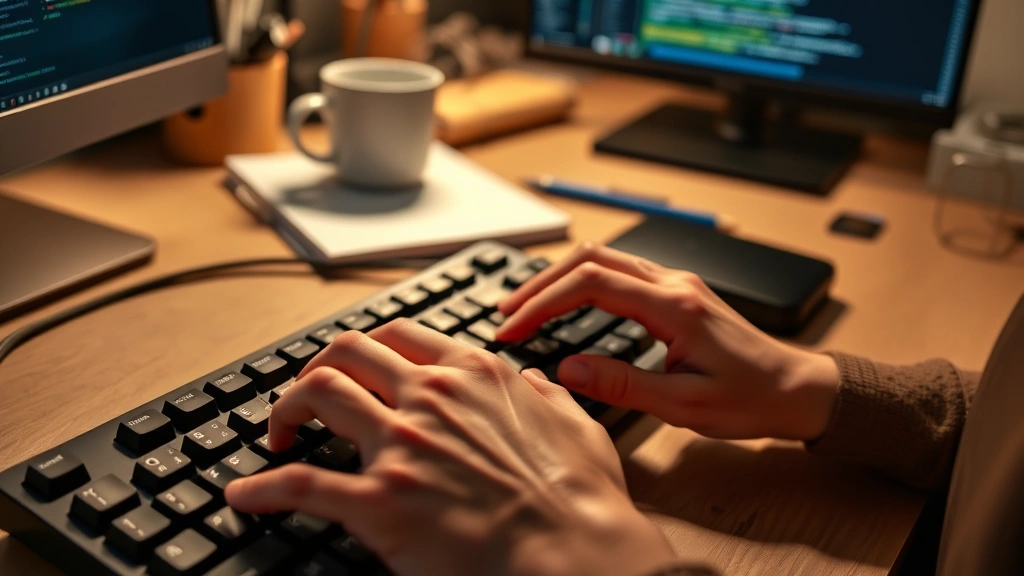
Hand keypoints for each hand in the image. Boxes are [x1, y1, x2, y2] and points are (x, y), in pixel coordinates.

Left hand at [225, 319, 675, 575]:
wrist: (574, 554)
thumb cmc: (579, 499)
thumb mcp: (574, 427)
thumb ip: (548, 395)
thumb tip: (536, 381)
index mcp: (473, 375)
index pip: (400, 335)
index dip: (367, 348)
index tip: (355, 366)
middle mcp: (430, 397)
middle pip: (346, 352)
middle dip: (316, 368)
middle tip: (306, 393)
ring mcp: (402, 445)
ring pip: (318, 394)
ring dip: (284, 409)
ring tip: (275, 432)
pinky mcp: (381, 501)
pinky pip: (302, 483)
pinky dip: (264, 489)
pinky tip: (244, 497)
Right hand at [497, 242, 839, 440]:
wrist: (796, 388)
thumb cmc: (750, 398)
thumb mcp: (683, 405)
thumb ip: (621, 385)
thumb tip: (567, 369)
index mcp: (673, 306)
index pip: (590, 284)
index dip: (542, 303)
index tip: (513, 328)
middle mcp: (673, 284)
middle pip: (589, 259)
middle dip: (540, 283)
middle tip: (505, 314)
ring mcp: (675, 283)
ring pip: (603, 259)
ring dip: (559, 278)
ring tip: (525, 306)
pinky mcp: (676, 292)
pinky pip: (619, 271)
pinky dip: (582, 281)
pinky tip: (567, 303)